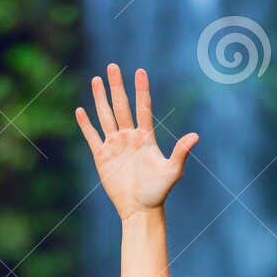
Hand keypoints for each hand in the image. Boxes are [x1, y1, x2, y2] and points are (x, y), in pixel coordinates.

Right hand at [75, 64, 198, 220]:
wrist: (140, 210)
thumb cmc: (158, 192)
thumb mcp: (172, 171)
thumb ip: (181, 152)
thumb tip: (196, 136)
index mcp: (145, 137)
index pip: (143, 107)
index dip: (141, 90)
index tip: (140, 71)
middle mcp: (129, 137)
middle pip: (121, 106)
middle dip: (116, 86)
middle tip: (112, 66)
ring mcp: (115, 146)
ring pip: (106, 116)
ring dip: (100, 98)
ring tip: (96, 80)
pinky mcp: (102, 157)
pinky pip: (92, 137)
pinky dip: (86, 125)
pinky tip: (81, 111)